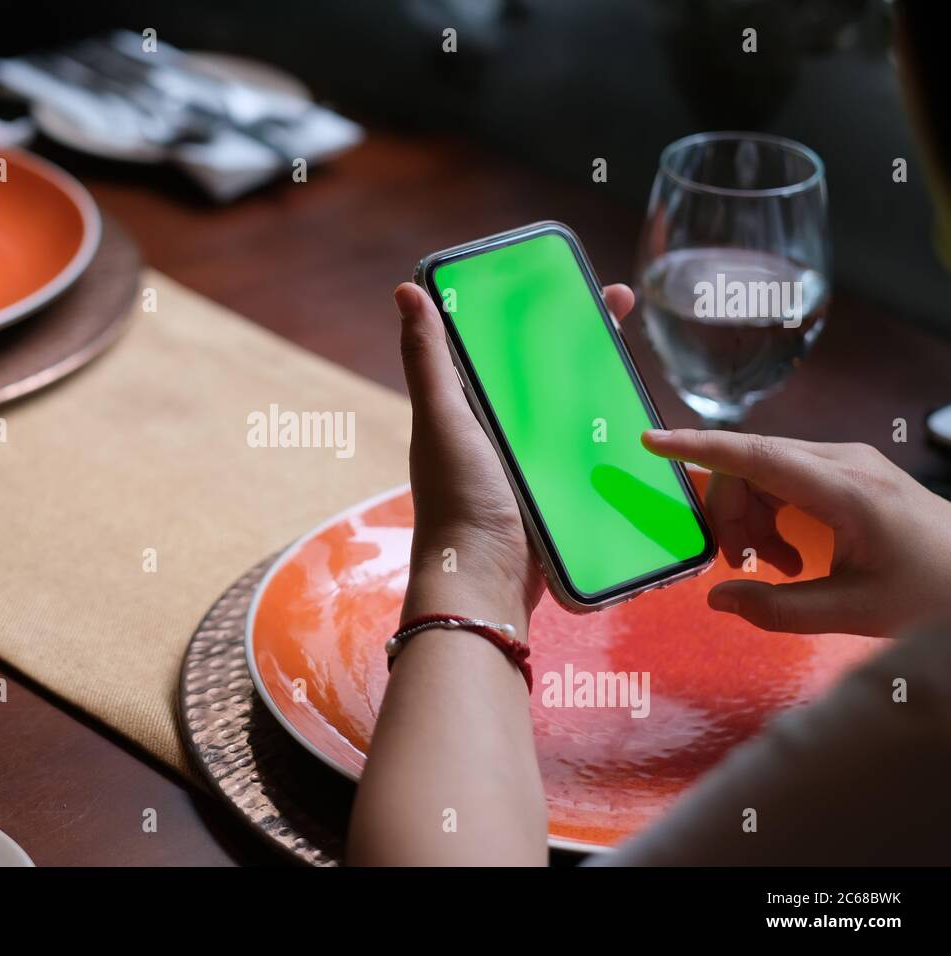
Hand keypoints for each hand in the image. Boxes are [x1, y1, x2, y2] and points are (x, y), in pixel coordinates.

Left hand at [393, 281, 636, 626]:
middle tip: (623, 305)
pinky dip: (615, 432)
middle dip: (582, 335)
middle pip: (547, 369)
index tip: (566, 280)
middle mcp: (498, 430)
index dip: (532, 309)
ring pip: (575, 408)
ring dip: (605, 380)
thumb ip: (428, 361)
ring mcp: (532, 462)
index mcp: (468, 407)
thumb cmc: (459, 499)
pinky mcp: (560, 491)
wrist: (486, 584)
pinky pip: (590, 452)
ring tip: (639, 353)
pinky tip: (645, 417)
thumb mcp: (443, 421)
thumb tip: (406, 289)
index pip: (503, 343)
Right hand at [643, 428, 950, 635]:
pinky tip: (789, 557)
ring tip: (771, 567)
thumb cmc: (931, 594)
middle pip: (750, 466)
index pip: (756, 456)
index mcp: (846, 490)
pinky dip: (770, 516)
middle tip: (739, 565)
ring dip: (750, 519)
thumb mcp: (854, 613)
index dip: (698, 447)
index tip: (651, 441)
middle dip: (729, 513)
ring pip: (763, 473)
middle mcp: (844, 462)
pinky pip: (784, 480)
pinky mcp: (847, 472)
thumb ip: (779, 610)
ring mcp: (847, 463)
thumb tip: (719, 600)